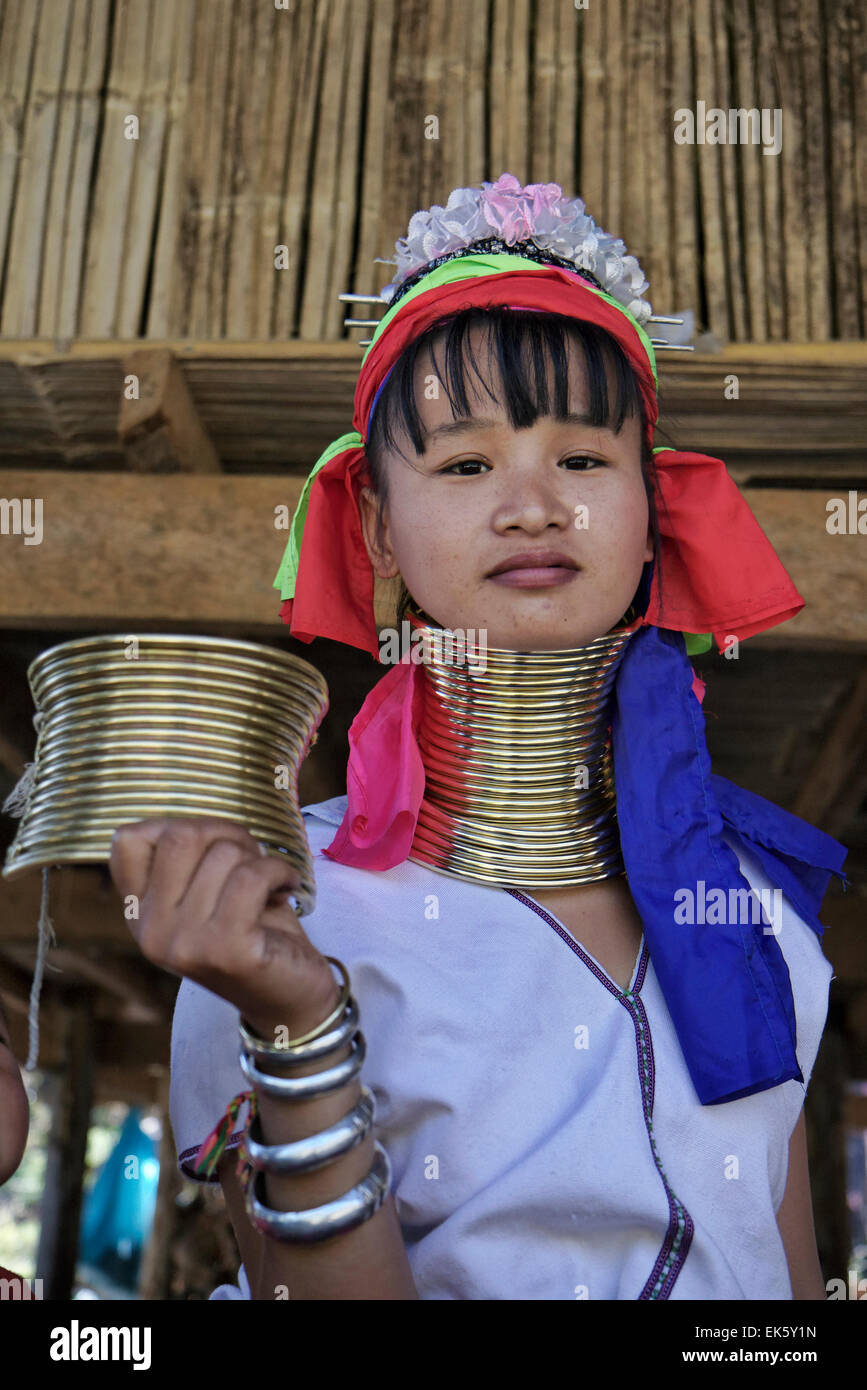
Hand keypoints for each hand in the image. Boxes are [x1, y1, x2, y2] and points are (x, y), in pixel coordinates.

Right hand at [109, 816, 339, 1040]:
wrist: (289, 1000)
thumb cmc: (253, 932)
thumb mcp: (206, 894)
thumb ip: (188, 859)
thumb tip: (195, 822)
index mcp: (139, 913)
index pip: (127, 840)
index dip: (178, 825)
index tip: (213, 847)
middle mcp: (150, 931)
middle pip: (180, 835)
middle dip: (226, 834)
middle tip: (252, 859)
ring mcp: (184, 944)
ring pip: (223, 854)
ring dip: (259, 858)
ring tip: (269, 883)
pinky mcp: (225, 950)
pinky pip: (251, 877)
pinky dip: (279, 872)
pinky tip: (287, 888)